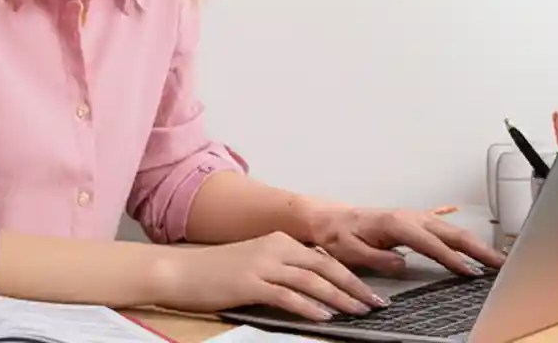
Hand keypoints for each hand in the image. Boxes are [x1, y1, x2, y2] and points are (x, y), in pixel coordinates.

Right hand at [149, 231, 388, 320]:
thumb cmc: (218, 272)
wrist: (180, 271)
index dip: (352, 276)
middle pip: (326, 267)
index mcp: (281, 241)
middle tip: (377, 304)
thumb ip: (286, 270)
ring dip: (339, 298)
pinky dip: (308, 306)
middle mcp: (276, 248)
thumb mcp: (258, 263)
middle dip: (354, 287)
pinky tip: (324, 317)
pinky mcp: (250, 282)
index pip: (326, 259)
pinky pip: (287, 295)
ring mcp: (263, 264)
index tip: (372, 293)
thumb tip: (317, 286)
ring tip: (359, 312)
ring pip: (311, 281)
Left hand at [303, 204, 506, 276]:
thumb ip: (378, 258)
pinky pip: (438, 222)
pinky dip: (454, 225)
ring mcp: (412, 216)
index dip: (453, 258)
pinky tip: (462, 221)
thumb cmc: (338, 234)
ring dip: (473, 241)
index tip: (471, 271)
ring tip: (493, 255)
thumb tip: (403, 264)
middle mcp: (409, 216)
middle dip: (478, 248)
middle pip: (451, 232)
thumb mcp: (351, 251)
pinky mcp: (410, 220)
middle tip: (499, 263)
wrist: (327, 218)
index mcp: (397, 223)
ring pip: (450, 228)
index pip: (432, 243)